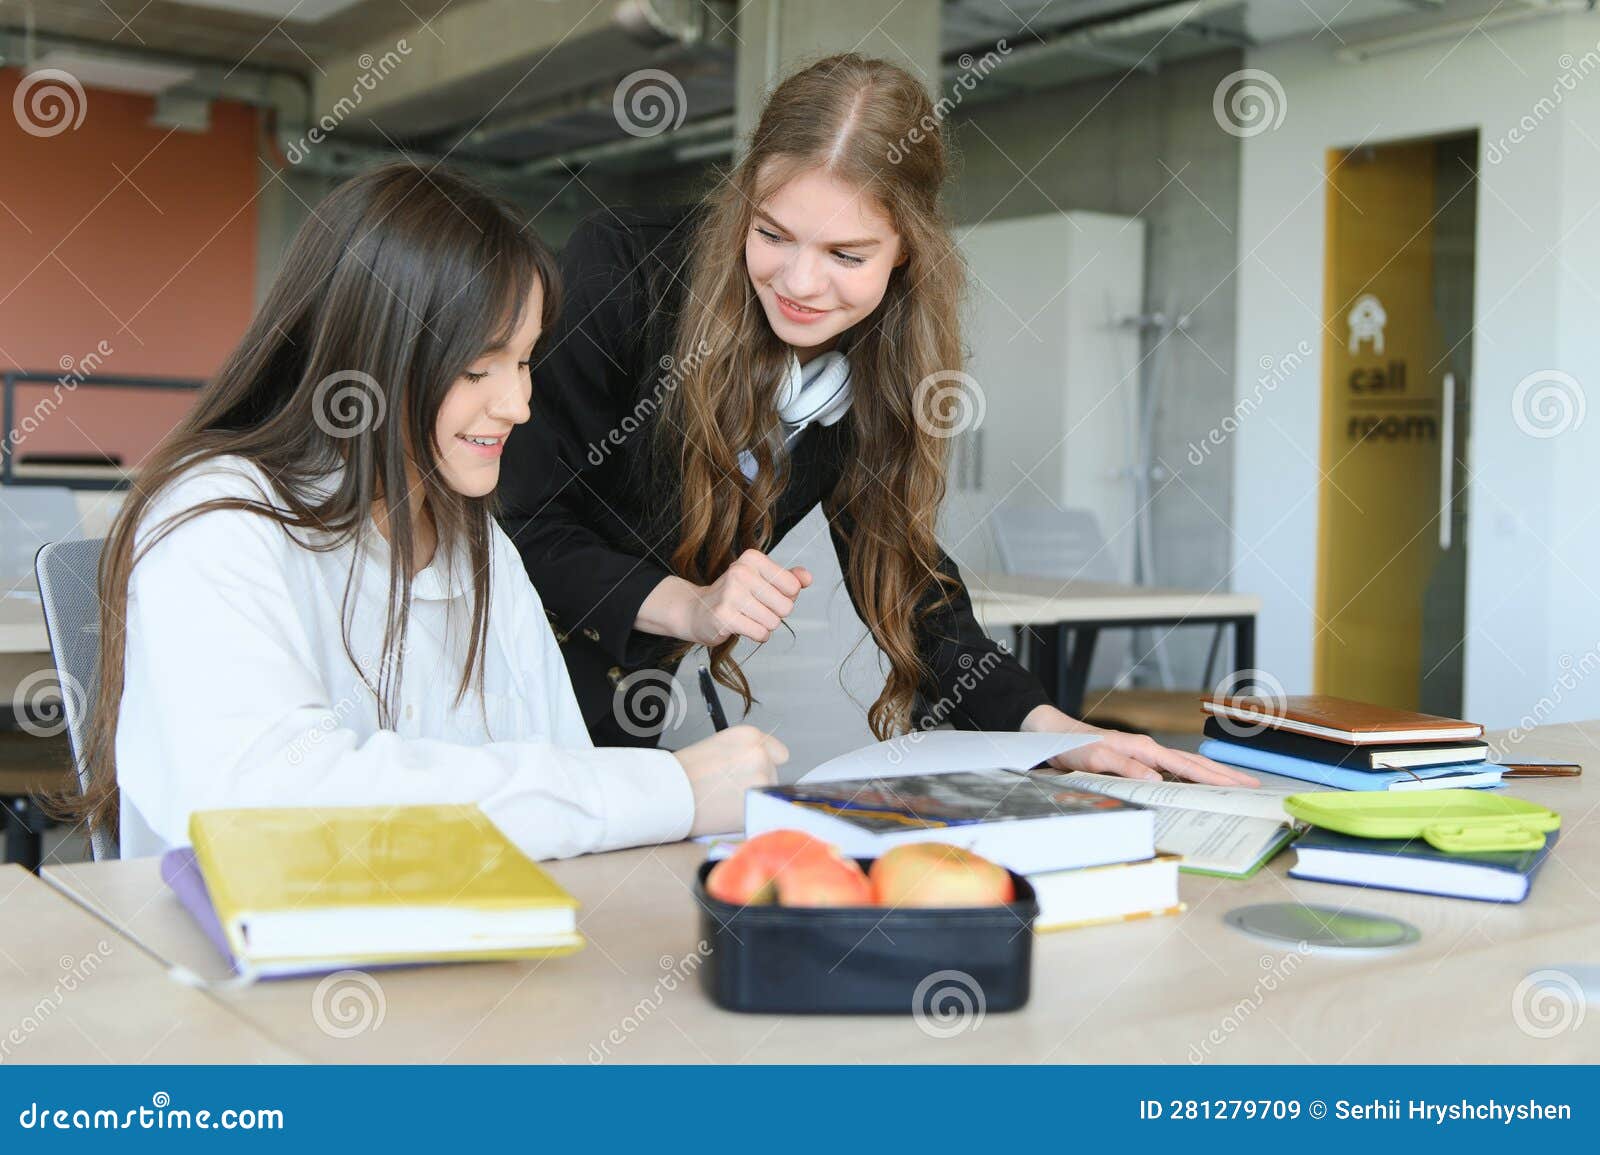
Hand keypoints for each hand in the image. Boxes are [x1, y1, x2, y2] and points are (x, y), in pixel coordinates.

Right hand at [673, 724, 788, 836]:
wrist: (665, 792)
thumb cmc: (683, 772)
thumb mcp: (717, 748)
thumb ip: (743, 754)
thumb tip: (759, 768)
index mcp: (750, 736)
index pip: (780, 754)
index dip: (766, 766)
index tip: (753, 774)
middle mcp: (760, 754)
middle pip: (773, 776)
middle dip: (756, 784)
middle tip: (728, 790)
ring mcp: (761, 780)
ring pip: (767, 796)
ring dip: (752, 801)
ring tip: (723, 801)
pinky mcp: (756, 805)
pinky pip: (761, 813)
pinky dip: (749, 816)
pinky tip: (726, 812)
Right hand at [686, 549, 812, 644]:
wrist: (697, 610)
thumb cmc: (734, 595)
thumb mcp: (761, 579)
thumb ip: (789, 578)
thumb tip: (807, 578)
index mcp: (752, 559)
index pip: (793, 585)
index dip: (786, 596)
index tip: (767, 594)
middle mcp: (740, 572)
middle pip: (786, 606)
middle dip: (776, 614)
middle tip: (757, 608)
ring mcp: (730, 595)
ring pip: (774, 622)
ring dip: (765, 625)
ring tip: (749, 617)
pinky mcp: (724, 617)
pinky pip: (761, 634)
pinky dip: (757, 635)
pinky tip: (744, 626)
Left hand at [1022, 704, 1257, 785]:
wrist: (1052, 738)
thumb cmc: (1073, 747)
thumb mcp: (1097, 759)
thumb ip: (1127, 768)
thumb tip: (1157, 780)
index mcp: (1144, 749)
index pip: (1188, 767)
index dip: (1216, 778)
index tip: (1241, 785)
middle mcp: (1148, 750)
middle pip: (1194, 765)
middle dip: (1224, 775)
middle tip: (1253, 785)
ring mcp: (1143, 755)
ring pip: (1185, 767)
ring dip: (1210, 777)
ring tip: (1234, 786)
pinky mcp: (1135, 761)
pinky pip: (1169, 771)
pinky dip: (1188, 779)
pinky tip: (1195, 787)